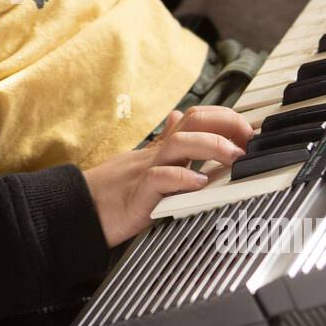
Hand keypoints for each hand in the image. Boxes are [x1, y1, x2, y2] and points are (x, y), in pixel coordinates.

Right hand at [82, 105, 254, 248]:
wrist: (77, 210)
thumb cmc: (111, 191)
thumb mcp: (142, 161)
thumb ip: (165, 141)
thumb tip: (178, 115)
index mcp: (161, 148)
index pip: (197, 117)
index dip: (226, 118)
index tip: (249, 131)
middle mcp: (156, 154)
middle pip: (193, 121)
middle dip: (227, 124)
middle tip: (248, 139)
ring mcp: (145, 171)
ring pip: (180, 144)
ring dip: (212, 146)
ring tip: (233, 156)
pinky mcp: (137, 194)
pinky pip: (160, 179)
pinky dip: (182, 179)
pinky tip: (199, 184)